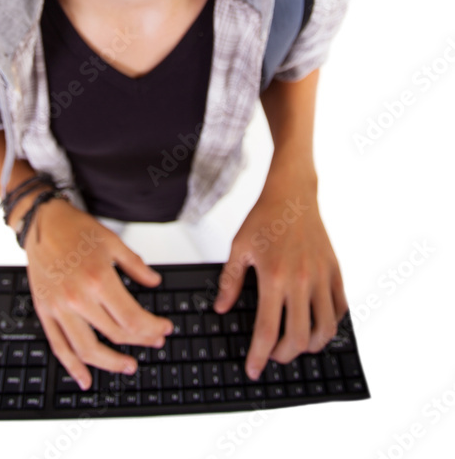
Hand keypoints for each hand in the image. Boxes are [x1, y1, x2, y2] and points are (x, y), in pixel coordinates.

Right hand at [23, 197, 172, 389]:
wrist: (41, 223)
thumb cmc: (74, 229)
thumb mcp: (112, 241)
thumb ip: (135, 265)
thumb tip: (154, 281)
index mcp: (98, 279)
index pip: (132, 318)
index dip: (152, 328)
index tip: (163, 329)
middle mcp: (78, 298)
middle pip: (115, 334)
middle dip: (141, 341)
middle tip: (154, 341)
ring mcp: (60, 308)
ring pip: (88, 350)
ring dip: (111, 363)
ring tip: (128, 366)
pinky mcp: (46, 312)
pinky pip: (59, 347)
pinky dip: (72, 367)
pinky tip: (86, 378)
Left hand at [213, 172, 347, 380]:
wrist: (292, 194)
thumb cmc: (265, 217)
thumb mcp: (239, 247)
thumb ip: (230, 281)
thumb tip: (221, 309)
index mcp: (274, 277)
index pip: (268, 331)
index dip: (259, 356)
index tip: (253, 368)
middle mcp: (301, 281)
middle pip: (299, 339)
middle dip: (283, 356)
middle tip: (272, 355)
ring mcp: (322, 277)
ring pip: (325, 330)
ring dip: (311, 345)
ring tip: (297, 343)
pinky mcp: (335, 272)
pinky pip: (340, 309)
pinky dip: (331, 323)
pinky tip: (317, 322)